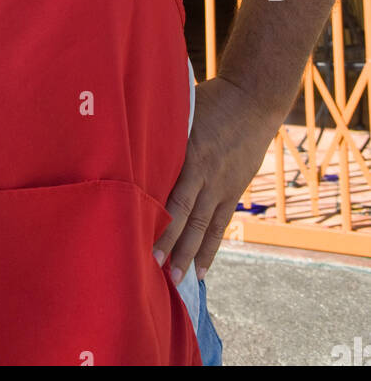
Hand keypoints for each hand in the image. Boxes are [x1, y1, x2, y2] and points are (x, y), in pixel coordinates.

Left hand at [152, 75, 280, 285]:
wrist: (253, 100)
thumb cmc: (208, 100)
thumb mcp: (180, 110)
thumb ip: (159, 129)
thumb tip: (128, 137)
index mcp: (190, 153)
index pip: (170, 192)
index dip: (155, 216)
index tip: (135, 235)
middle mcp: (206, 174)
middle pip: (185, 216)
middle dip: (169, 244)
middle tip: (152, 269)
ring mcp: (223, 186)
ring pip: (204, 226)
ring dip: (190, 254)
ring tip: (177, 280)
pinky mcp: (234, 191)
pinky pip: (220, 225)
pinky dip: (211, 248)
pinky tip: (202, 270)